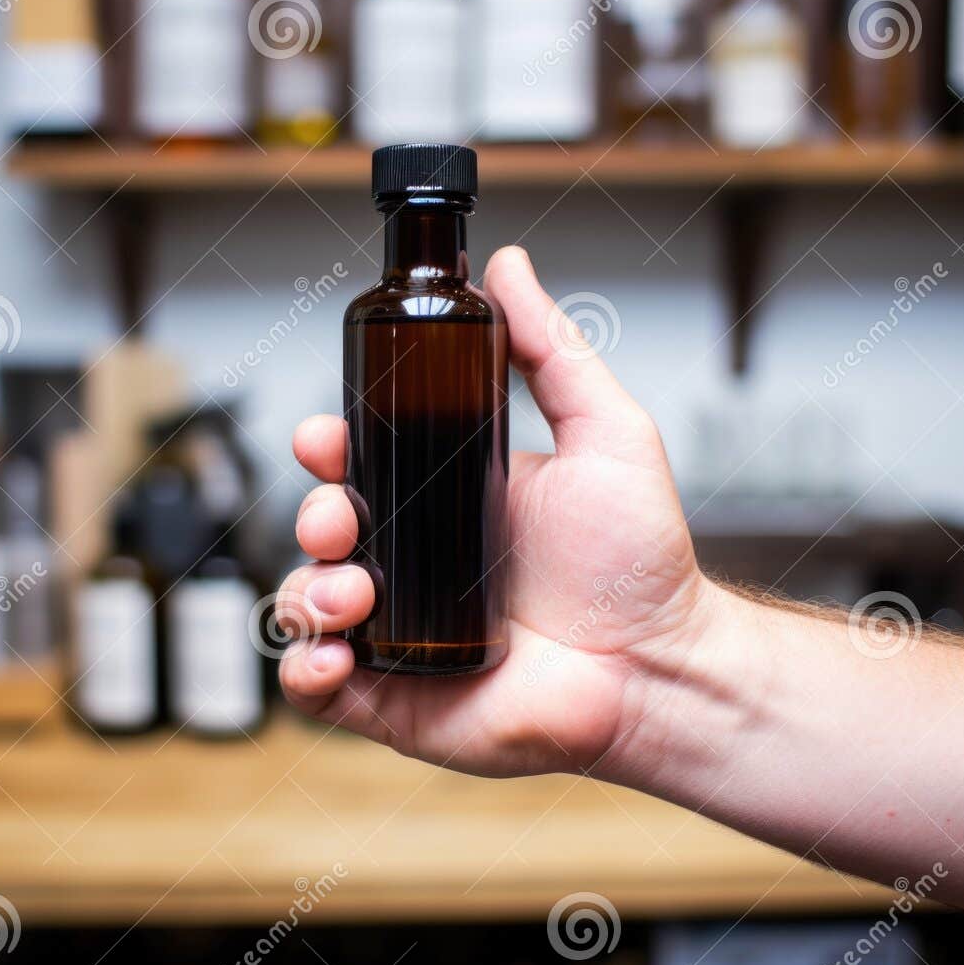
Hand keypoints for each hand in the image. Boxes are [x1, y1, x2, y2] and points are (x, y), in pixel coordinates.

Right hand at [278, 245, 714, 778]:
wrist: (660, 666)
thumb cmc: (640, 562)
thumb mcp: (603, 432)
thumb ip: (551, 349)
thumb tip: (508, 266)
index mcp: (449, 501)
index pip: (361, 464)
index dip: (328, 447)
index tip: (326, 437)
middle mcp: (418, 563)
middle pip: (324, 529)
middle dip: (313, 515)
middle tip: (342, 520)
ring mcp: (401, 633)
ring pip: (308, 602)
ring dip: (307, 589)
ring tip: (355, 591)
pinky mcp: (396, 699)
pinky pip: (317, 686)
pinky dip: (303, 669)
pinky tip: (331, 652)